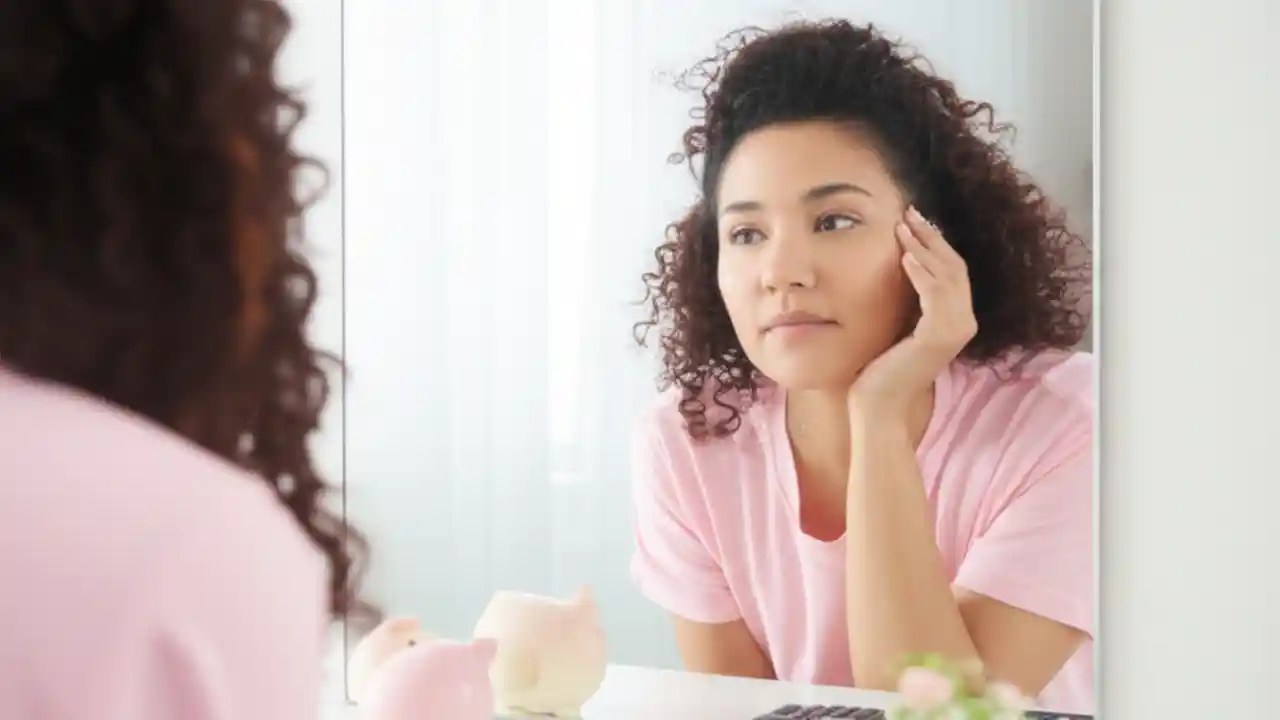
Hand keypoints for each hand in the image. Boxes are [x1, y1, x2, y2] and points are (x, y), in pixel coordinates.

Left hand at [848, 206, 976, 417]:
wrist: (879, 403)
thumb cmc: (884, 367)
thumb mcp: (901, 324)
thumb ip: (911, 301)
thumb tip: (904, 264)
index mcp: (957, 319)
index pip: (953, 271)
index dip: (936, 243)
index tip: (916, 220)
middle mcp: (964, 322)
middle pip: (954, 266)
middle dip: (932, 237)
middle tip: (911, 212)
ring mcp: (955, 330)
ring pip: (946, 275)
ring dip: (924, 247)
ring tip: (904, 225)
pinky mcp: (938, 336)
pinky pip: (933, 295)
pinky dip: (921, 273)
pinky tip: (905, 256)